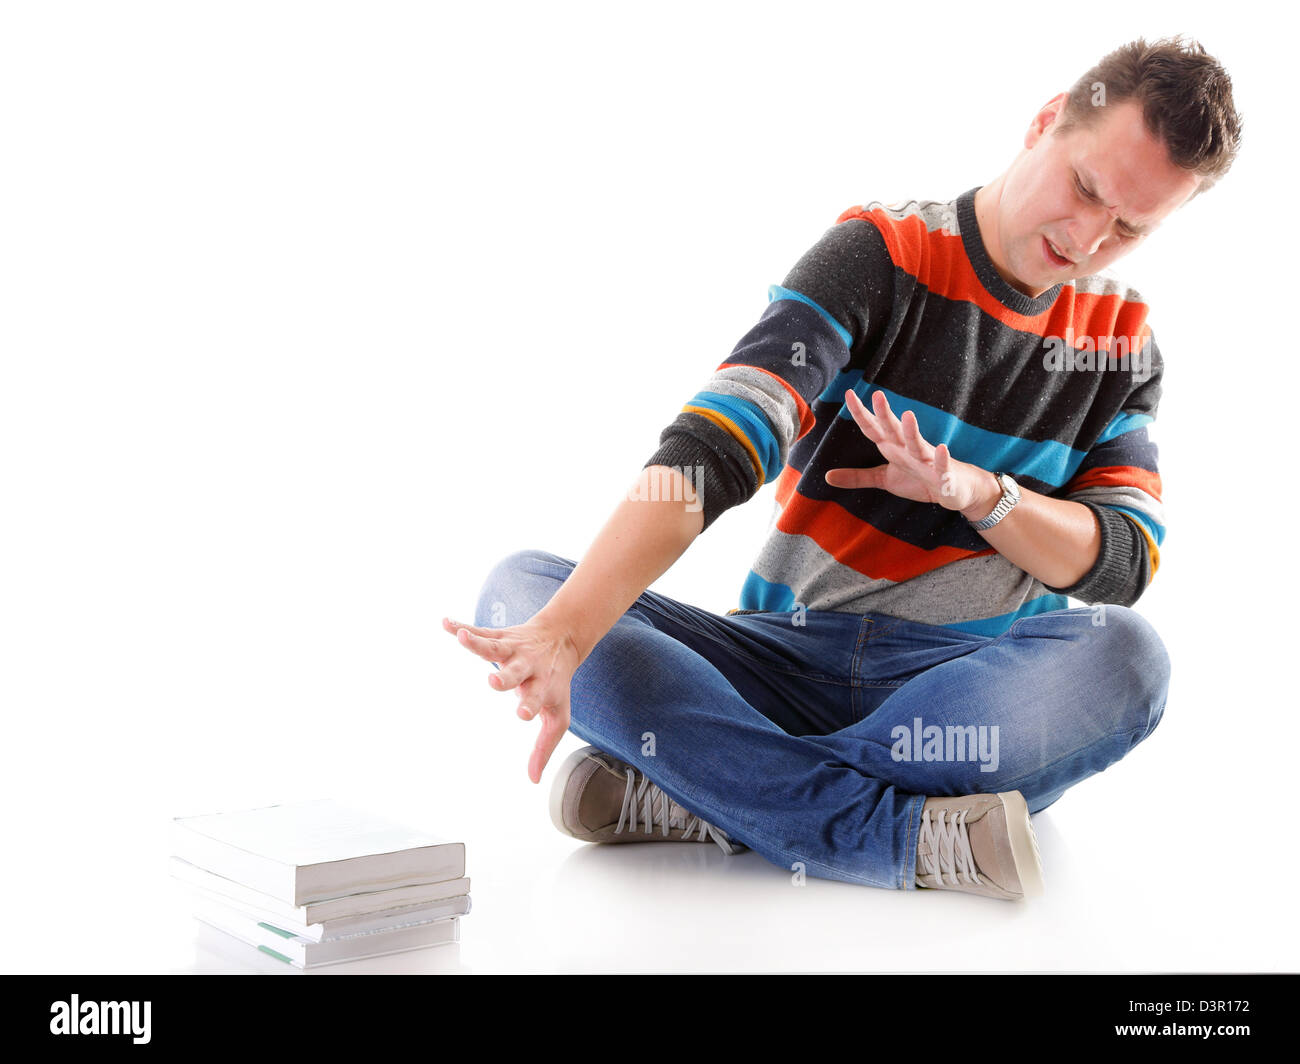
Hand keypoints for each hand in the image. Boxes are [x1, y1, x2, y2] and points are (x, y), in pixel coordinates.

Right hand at [442, 615, 580, 783]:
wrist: (563, 637)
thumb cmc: (557, 683)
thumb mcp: (557, 716)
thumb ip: (544, 747)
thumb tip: (534, 780)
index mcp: (541, 687)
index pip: (535, 699)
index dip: (529, 706)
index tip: (522, 714)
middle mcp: (527, 667)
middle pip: (514, 672)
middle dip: (505, 677)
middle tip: (494, 681)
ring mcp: (513, 650)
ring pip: (494, 646)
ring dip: (477, 643)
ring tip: (463, 637)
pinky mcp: (500, 636)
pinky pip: (480, 631)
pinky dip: (461, 627)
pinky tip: (446, 623)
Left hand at [824, 389, 999, 517]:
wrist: (955, 490)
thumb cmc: (920, 479)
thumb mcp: (884, 479)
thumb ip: (857, 477)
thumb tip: (826, 477)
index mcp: (893, 448)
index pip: (873, 428)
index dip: (860, 413)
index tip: (848, 393)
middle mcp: (909, 449)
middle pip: (894, 430)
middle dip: (885, 414)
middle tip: (876, 394)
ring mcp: (928, 461)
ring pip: (918, 445)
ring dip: (913, 431)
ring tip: (909, 415)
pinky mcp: (944, 475)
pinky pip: (943, 467)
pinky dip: (942, 459)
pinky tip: (941, 449)